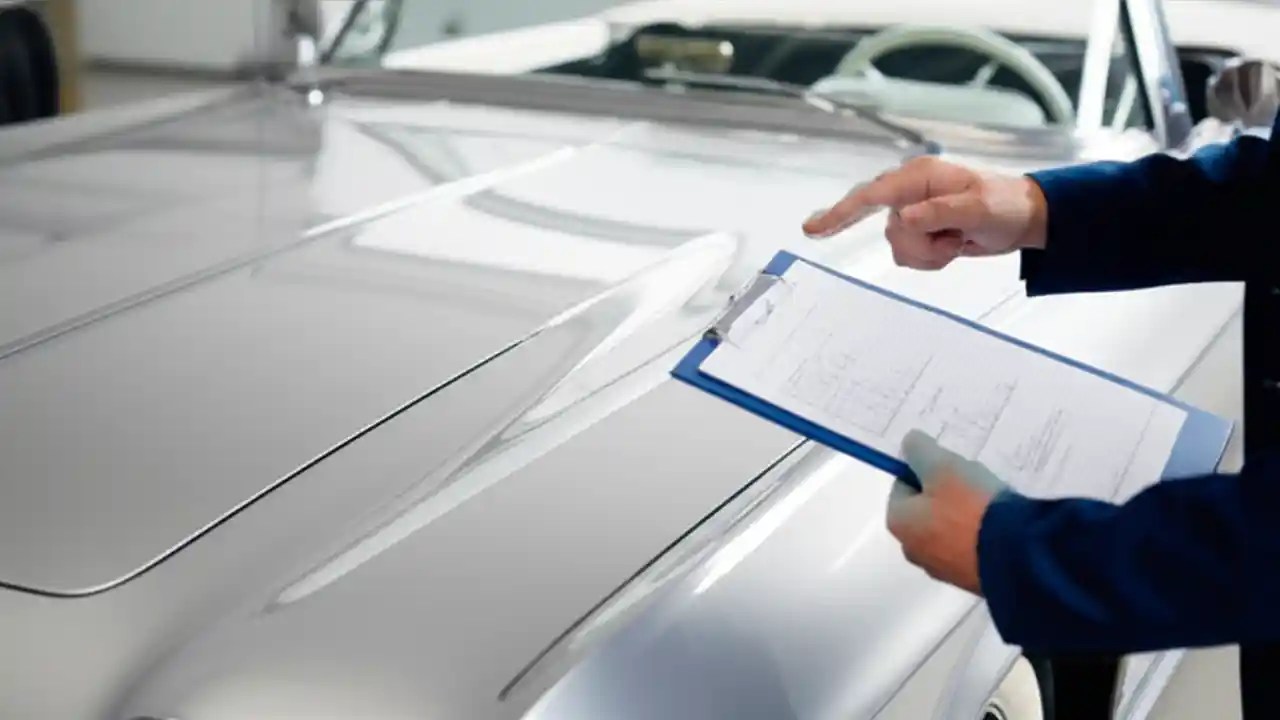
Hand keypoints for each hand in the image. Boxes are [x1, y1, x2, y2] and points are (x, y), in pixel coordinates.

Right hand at [802, 157, 1048, 270]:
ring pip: (898, 247)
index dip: (841, 213)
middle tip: (953, 241)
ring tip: (959, 240)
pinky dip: (931, 259)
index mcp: (919, 176)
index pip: (872, 195)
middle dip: (919, 244)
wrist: (1023, 218)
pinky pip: (908, 256)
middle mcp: (909, 192)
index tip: (813, 229)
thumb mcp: (979, 207)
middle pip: (888, 229)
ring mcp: (912, 213)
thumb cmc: (1004, 204)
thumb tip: (904, 218)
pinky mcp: (918, 232)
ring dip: (930, 253)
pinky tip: (952, 246)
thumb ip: (940, 212)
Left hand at [886, 430, 1009, 594]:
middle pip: (926, 509)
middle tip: (973, 483)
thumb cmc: (970, 506)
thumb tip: (909, 443)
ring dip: (966, 515)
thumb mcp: (942, 467)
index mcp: (899, 523)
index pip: (903, 485)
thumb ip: (920, 451)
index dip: (925, 470)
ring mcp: (943, 569)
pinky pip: (971, 548)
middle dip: (947, 494)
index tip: (951, 467)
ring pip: (949, 529)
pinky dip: (982, 535)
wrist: (1016, 557)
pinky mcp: (971, 580)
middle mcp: (913, 550)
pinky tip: (1002, 527)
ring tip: (992, 504)